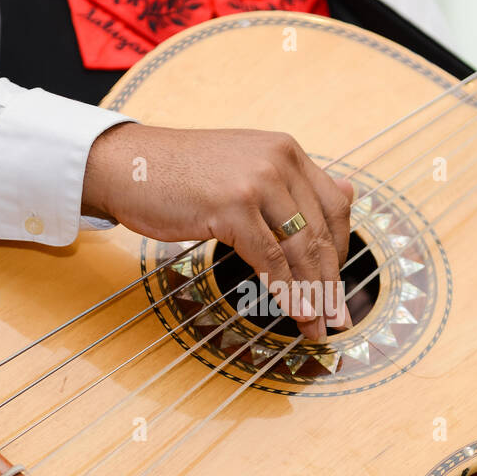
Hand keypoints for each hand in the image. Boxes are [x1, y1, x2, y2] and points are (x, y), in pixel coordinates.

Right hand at [83, 124, 354, 339]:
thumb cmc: (180, 174)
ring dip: (313, 294)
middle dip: (332, 281)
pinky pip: (270, 259)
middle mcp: (279, 160)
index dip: (343, 249)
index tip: (337, 282)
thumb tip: (349, 194)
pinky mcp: (233, 207)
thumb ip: (291, 181)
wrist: (126, 165)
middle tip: (337, 317)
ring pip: (300, 249)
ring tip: (316, 325)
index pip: (335, 205)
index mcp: (286, 150)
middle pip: (322, 231)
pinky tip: (294, 312)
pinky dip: (286, 291)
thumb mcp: (244, 165)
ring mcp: (257, 182)